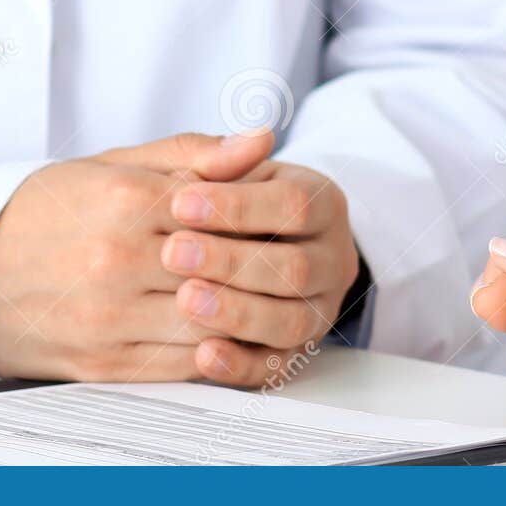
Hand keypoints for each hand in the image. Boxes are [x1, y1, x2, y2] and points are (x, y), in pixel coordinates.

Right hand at [0, 130, 304, 385]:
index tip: (285, 216)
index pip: (223, 210)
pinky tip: (239, 337)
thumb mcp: (114, 164)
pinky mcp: (102, 364)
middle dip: (262, 265)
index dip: (262, 215)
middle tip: (294, 260)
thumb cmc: (43, 211)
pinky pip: (182, 364)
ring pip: (210, 320)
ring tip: (272, 299)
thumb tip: (263, 140)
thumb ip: (195, 154)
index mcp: (125, 201)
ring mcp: (109, 317)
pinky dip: (221, 354)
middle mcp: (117, 260)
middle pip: (222, 268)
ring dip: (248, 314)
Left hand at [161, 160, 360, 379]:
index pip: (295, 205)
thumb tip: (255, 136)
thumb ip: (223, 157)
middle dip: (231, 261)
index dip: (239, 206)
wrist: (235, 240)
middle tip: (172, 253)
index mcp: (324, 204)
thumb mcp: (220, 171)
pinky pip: (276, 369)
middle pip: (297, 268)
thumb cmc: (222, 200)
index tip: (180, 201)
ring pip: (292, 321)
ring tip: (185, 299)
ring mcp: (319, 308)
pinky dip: (240, 365)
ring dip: (237, 314)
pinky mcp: (294, 352)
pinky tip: (204, 354)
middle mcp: (332, 258)